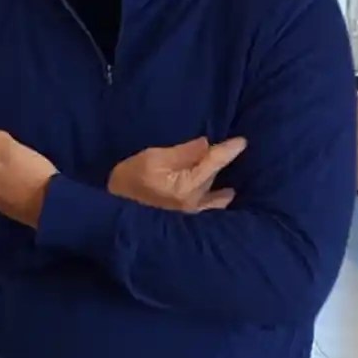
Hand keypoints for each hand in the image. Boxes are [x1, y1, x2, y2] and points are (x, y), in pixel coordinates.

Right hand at [107, 136, 246, 212]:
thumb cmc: (128, 181)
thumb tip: (206, 144)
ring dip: (221, 179)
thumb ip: (181, 152)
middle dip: (219, 160)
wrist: (114, 212)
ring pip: (213, 189)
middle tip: (226, 147)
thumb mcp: (151, 159)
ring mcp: (192, 211)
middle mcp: (195, 200)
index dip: (228, 150)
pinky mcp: (186, 216)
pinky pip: (210, 206)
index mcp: (187, 184)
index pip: (214, 163)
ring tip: (227, 170)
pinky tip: (225, 195)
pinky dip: (219, 198)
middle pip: (213, 174)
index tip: (243, 141)